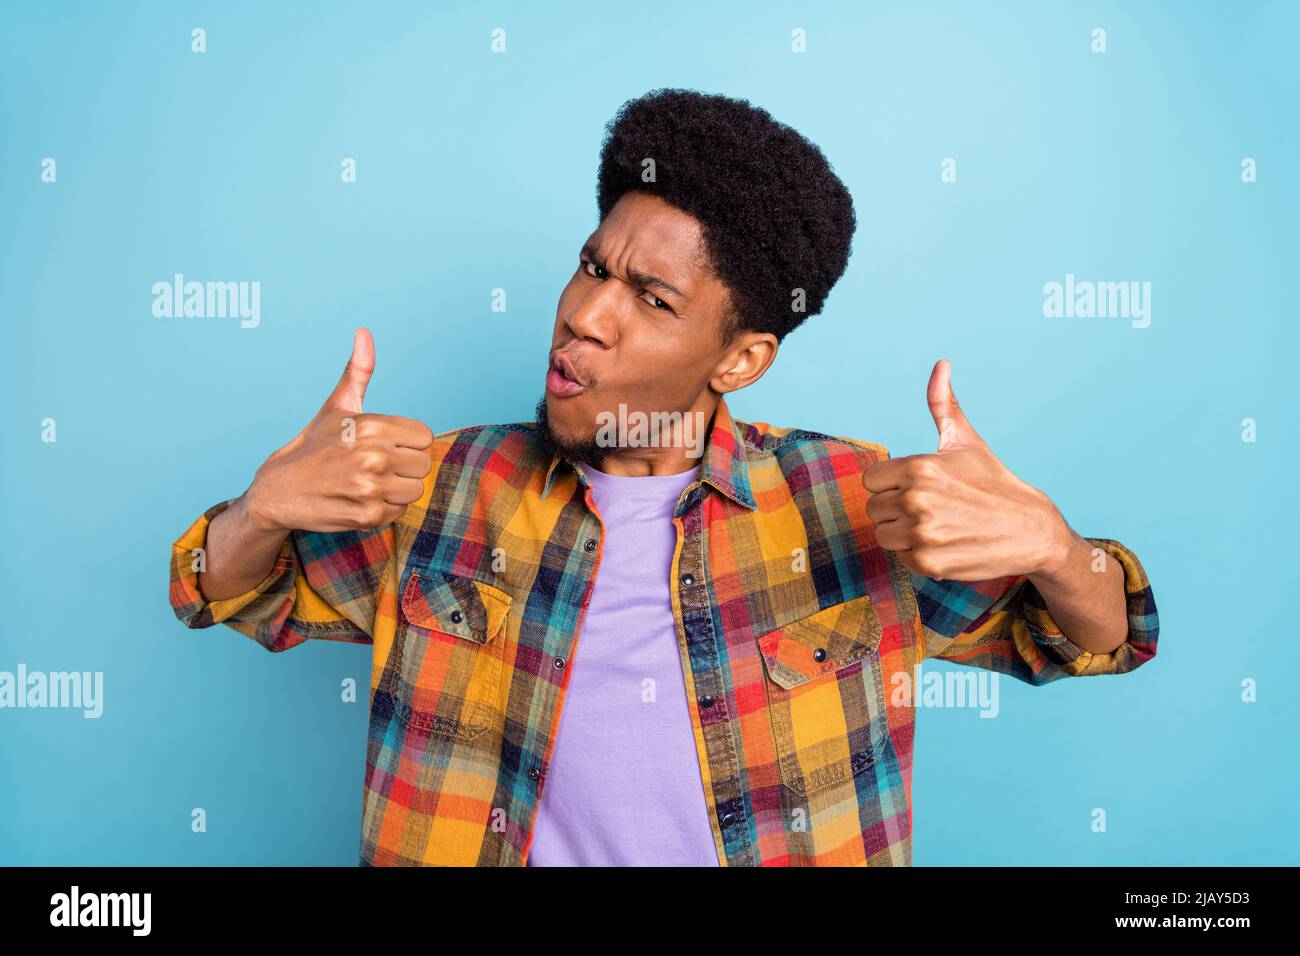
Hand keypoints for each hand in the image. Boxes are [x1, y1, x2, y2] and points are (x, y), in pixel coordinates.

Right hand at [245, 328, 434, 532]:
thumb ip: (358, 372)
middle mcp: (372, 456)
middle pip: (423, 464)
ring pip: (415, 489)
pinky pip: (400, 511)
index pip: (424, 437)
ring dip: (395, 489)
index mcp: (371, 426)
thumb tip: (364, 332)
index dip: (406, 442)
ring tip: (366, 483)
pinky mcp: (367, 516)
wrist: (278, 490)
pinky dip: (383, 509)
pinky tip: (359, 499)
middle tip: (372, 466)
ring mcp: (369, 487)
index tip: (383, 445)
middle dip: (402, 467)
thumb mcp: (336, 406)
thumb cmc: (314, 445)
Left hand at [862, 359, 1070, 580]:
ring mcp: (922, 533)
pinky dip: (919, 555)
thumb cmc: (994, 482)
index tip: (917, 486)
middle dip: (897, 509)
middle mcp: (917, 499)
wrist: (1032, 530)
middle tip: (933, 508)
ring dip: (904, 534)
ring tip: (938, 525)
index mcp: (920, 467)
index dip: (891, 484)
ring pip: (883, 535)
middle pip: (874, 509)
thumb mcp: (966, 442)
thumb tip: (941, 364)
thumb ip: (943, 405)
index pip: (870, 480)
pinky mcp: (929, 563)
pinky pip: (901, 558)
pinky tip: (946, 544)